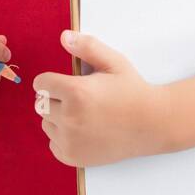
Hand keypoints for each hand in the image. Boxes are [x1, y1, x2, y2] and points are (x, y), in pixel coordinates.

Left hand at [32, 30, 166, 166]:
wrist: (153, 124)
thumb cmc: (132, 90)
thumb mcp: (113, 62)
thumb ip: (87, 47)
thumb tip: (64, 36)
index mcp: (76, 92)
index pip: (41, 83)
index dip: (53, 80)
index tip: (68, 83)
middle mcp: (69, 118)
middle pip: (42, 104)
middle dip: (56, 99)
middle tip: (80, 100)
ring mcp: (70, 140)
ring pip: (46, 124)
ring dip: (58, 118)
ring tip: (83, 115)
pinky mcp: (73, 157)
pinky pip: (53, 144)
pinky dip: (63, 138)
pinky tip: (83, 131)